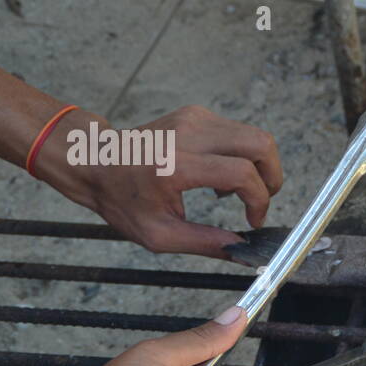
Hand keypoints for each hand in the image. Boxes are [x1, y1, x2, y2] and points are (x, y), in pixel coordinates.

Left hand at [36, 106, 282, 258]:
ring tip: (235, 192)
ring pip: (255, 137)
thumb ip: (205, 243)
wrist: (93, 161)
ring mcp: (194, 119)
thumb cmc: (121, 200)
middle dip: (273, 177)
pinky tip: (220, 177)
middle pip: (260, 144)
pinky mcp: (197, 115)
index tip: (252, 221)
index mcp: (176, 166)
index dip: (259, 201)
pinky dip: (242, 157)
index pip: (241, 173)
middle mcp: (188, 135)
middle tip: (261, 201)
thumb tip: (244, 251)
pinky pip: (238, 133)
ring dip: (258, 167)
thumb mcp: (159, 235)